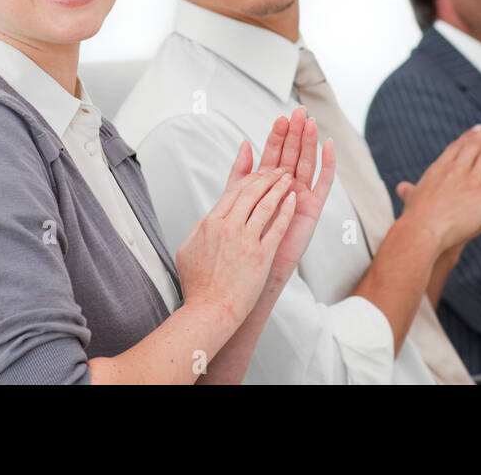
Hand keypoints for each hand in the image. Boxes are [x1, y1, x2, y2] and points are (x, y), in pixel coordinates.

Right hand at [174, 159, 296, 330]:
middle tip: (279, 171)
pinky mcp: (261, 255)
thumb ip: (200, 228)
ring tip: (288, 179)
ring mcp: (245, 241)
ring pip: (265, 205)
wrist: (210, 310)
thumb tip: (208, 218)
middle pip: (251, 192)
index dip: (250, 178)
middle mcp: (227, 227)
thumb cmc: (198, 286)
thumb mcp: (188, 249)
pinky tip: (293, 201)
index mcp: (209, 223)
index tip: (260, 173)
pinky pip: (277, 226)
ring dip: (279, 188)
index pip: (233, 191)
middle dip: (267, 177)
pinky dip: (286, 210)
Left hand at [242, 107, 335, 287]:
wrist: (255, 269)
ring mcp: (301, 195)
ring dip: (309, 143)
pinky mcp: (312, 207)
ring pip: (307, 163)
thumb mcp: (238, 200)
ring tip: (311, 123)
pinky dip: (327, 164)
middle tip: (299, 112)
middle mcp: (286, 186)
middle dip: (295, 133)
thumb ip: (241, 173)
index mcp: (267, 183)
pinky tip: (329, 145)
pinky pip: (323, 182)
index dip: (277, 136)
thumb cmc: (246, 239)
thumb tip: (245, 143)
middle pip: (292, 154)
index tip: (281, 117)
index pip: (274, 153)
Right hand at [397, 117, 480, 251]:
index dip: (469, 137)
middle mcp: (456, 169)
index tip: (479, 128)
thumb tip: (400, 187)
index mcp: (439, 169)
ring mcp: (471, 179)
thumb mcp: (411, 199)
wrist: (422, 229)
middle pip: (477, 144)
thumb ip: (409, 191)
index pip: (457, 148)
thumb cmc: (414, 219)